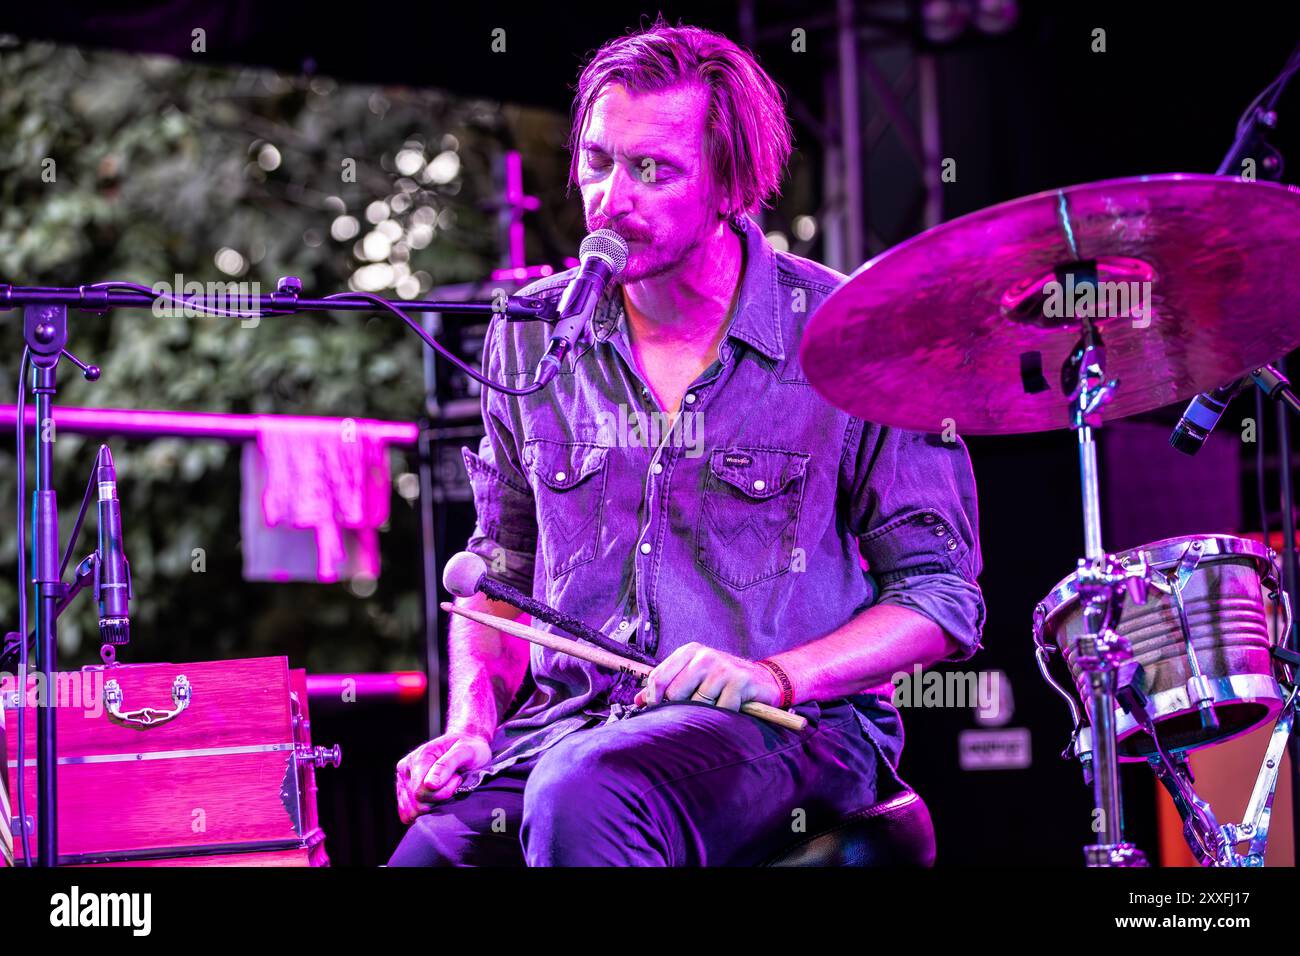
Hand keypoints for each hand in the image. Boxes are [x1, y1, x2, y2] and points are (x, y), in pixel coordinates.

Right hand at [394, 731, 492, 823]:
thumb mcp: (465, 751)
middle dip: (439, 798)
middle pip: (417, 802)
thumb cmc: (469, 748)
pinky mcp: (404, 791)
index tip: (457, 779)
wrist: (468, 744)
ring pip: (412, 810)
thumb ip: (446, 766)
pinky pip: (406, 813)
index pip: (421, 791)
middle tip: (454, 782)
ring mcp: (402, 780)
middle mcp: (406, 768)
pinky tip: (435, 801)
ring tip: (445, 787)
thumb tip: (429, 784)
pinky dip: (423, 812)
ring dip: (432, 805)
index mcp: (419, 757)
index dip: (443, 792)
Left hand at [633, 642, 782, 711]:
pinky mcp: (740, 683)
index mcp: (690, 651)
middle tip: (695, 711)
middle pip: (675, 693)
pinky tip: (730, 710)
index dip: (653, 699)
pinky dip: (723, 717)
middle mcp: (705, 656)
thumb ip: (667, 685)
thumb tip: (637, 701)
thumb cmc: (723, 680)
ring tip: (715, 709)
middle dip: (682, 708)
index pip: (658, 678)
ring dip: (705, 714)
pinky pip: (720, 711)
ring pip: (697, 704)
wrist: (764, 679)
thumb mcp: (694, 676)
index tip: (659, 711)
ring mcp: (723, 668)